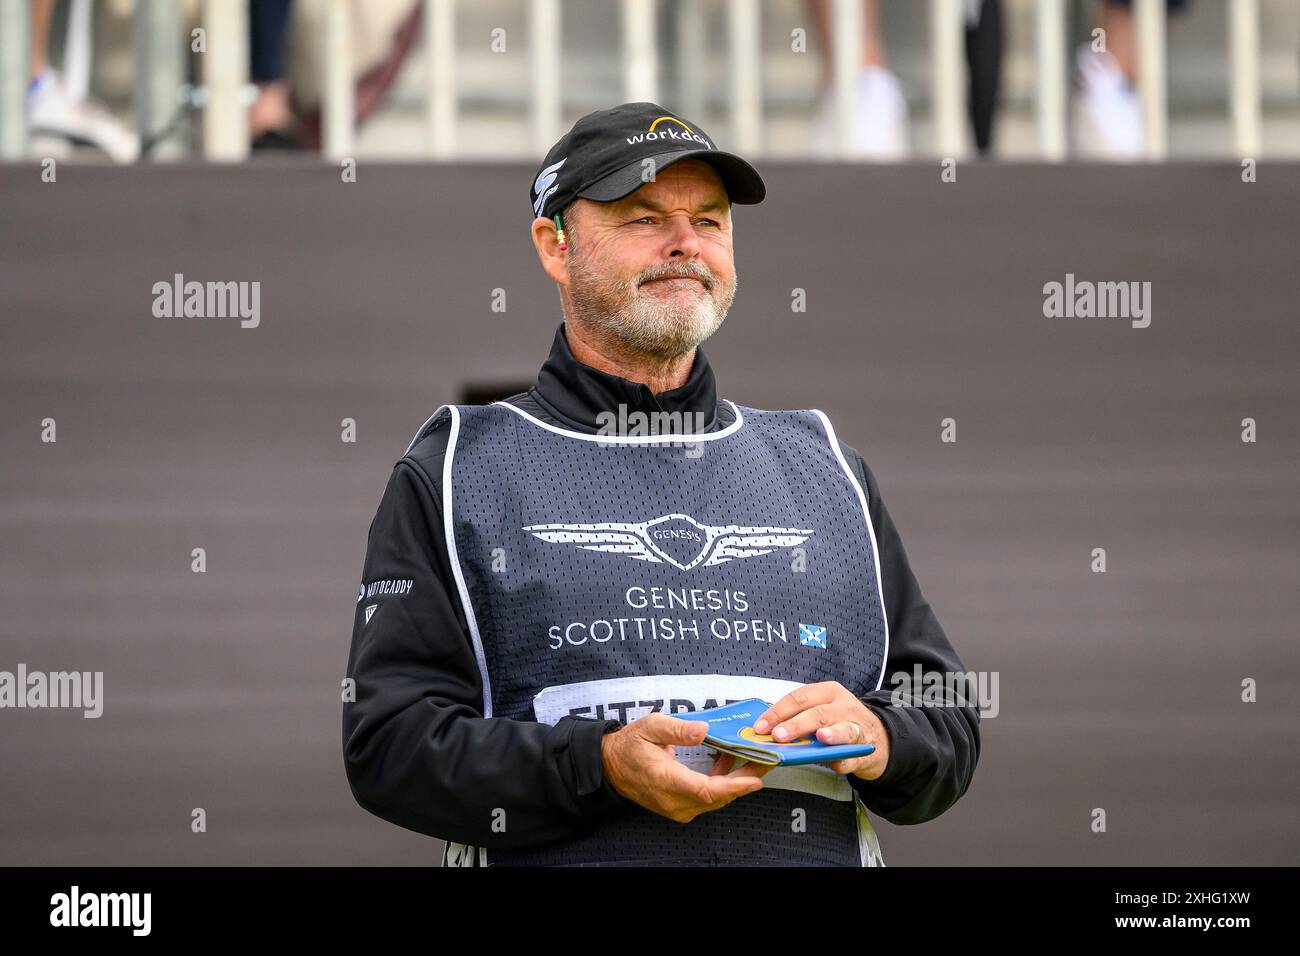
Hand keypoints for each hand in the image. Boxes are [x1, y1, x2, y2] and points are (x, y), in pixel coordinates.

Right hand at [600, 713, 772, 822]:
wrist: (610, 766)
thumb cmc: (629, 746)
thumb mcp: (650, 727)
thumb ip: (677, 729)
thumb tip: (703, 730)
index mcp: (666, 780)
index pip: (705, 790)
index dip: (733, 786)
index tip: (755, 779)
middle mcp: (673, 799)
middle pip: (717, 796)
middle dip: (745, 780)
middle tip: (767, 760)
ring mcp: (677, 806)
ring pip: (715, 799)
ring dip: (736, 780)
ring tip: (753, 757)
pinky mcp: (680, 805)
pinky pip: (707, 797)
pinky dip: (722, 781)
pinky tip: (728, 760)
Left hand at [753, 682, 890, 780]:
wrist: (877, 735)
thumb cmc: (841, 721)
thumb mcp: (821, 709)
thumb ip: (799, 717)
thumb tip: (768, 730)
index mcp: (828, 692)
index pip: (799, 698)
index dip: (778, 712)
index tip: (762, 726)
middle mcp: (843, 706)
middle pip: (817, 713)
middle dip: (796, 725)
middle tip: (779, 736)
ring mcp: (857, 726)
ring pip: (843, 729)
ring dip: (831, 734)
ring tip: (821, 738)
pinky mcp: (866, 749)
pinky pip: (855, 755)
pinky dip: (846, 761)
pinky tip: (838, 764)